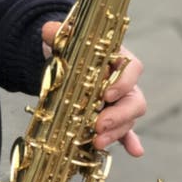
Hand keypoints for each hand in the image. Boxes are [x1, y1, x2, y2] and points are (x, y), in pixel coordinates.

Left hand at [41, 23, 146, 157]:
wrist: (63, 60)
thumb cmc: (70, 48)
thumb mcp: (62, 39)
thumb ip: (58, 34)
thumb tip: (47, 30)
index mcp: (118, 58)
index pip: (132, 68)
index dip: (123, 83)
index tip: (106, 95)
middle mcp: (124, 82)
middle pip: (134, 100)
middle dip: (119, 116)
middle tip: (99, 125)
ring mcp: (120, 102)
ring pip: (128, 119)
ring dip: (115, 132)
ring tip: (97, 141)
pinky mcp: (112, 117)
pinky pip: (125, 131)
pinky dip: (129, 141)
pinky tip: (134, 151)